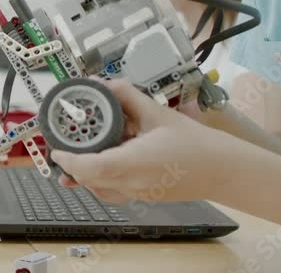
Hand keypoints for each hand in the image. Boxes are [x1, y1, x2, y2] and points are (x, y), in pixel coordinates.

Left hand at [50, 79, 230, 204]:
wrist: (223, 169)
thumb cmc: (195, 143)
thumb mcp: (157, 112)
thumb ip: (127, 96)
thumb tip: (103, 83)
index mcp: (136, 162)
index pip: (93, 168)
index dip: (70, 160)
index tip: (57, 150)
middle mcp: (133, 183)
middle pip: (88, 180)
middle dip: (71, 164)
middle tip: (62, 145)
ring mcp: (137, 194)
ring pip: (98, 189)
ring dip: (83, 174)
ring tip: (76, 154)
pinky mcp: (142, 197)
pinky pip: (111, 193)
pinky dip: (98, 181)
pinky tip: (98, 165)